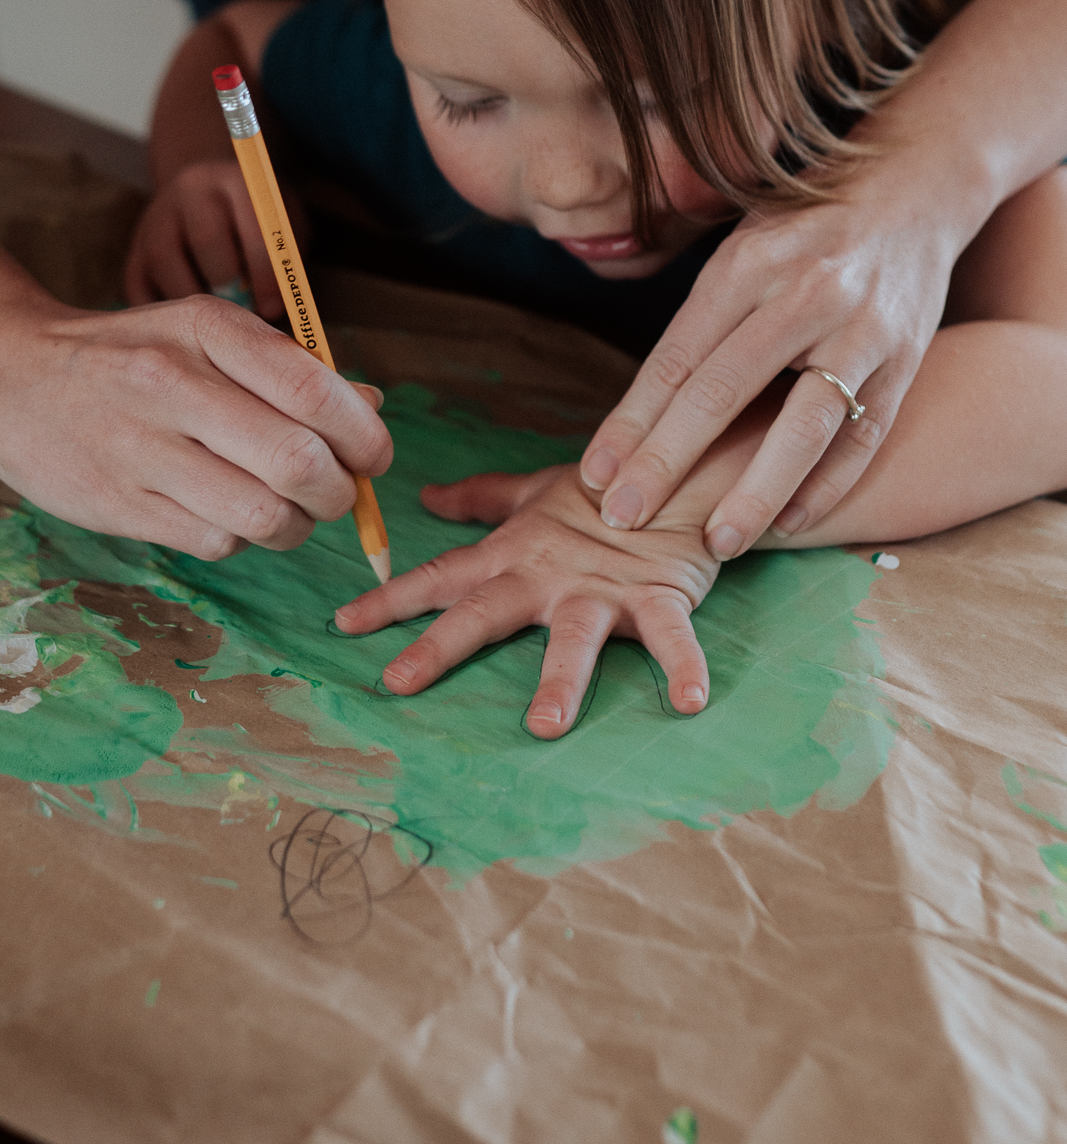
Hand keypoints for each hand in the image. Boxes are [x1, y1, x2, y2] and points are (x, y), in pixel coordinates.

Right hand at [0, 274, 390, 557]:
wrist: (17, 380)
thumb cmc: (137, 357)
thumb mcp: (208, 334)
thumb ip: (290, 368)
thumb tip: (370, 408)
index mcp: (206, 329)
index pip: (313, 389)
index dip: (363, 434)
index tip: (373, 455)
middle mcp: (173, 385)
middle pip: (297, 462)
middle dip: (339, 491)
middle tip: (337, 491)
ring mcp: (142, 450)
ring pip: (264, 517)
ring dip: (297, 525)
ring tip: (289, 508)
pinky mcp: (120, 506)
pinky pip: (218, 543)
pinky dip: (242, 539)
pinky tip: (229, 513)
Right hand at [125, 160, 297, 318]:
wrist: (206, 194)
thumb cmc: (258, 223)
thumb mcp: (285, 227)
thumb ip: (285, 261)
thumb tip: (273, 310)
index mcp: (237, 180)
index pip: (252, 225)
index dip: (265, 273)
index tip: (273, 308)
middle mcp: (191, 191)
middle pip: (206, 239)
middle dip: (229, 285)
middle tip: (244, 315)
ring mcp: (155, 218)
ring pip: (164, 263)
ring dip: (192, 300)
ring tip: (215, 322)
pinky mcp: (133, 251)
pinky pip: (137, 288)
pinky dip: (162, 313)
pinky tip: (186, 325)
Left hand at [334, 464, 717, 738]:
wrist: (680, 469)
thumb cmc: (602, 489)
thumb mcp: (536, 492)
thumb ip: (481, 499)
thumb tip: (427, 498)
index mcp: (514, 553)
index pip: (441, 576)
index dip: (391, 599)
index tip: (343, 623)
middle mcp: (547, 575)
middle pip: (484, 613)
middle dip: (440, 647)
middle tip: (398, 682)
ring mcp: (601, 590)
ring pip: (574, 638)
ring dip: (559, 681)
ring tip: (542, 727)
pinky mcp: (658, 598)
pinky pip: (671, 637)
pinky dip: (683, 666)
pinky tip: (690, 700)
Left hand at [580, 171, 972, 559]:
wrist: (915, 189)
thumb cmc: (803, 229)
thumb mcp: (741, 248)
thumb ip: (698, 320)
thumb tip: (637, 416)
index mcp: (748, 262)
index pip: (677, 357)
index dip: (632, 421)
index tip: (596, 473)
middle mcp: (805, 292)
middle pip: (723, 391)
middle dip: (667, 462)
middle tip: (625, 517)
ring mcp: (862, 329)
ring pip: (803, 426)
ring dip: (755, 492)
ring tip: (716, 541)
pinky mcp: (907, 359)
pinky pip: (863, 438)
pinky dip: (826, 486)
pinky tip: (788, 523)